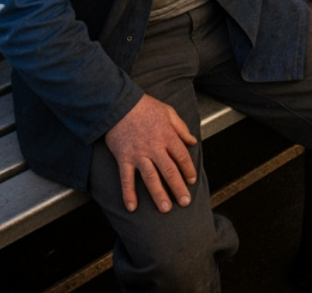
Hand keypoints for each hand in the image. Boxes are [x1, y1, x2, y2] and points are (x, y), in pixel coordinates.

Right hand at [103, 94, 197, 211]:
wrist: (118, 103)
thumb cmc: (144, 106)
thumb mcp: (168, 112)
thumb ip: (181, 128)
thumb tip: (193, 141)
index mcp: (167, 135)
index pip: (182, 157)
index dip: (188, 170)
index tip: (191, 180)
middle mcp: (155, 147)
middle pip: (169, 171)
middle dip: (178, 188)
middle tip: (185, 202)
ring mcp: (139, 154)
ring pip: (151, 178)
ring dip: (159, 194)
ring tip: (165, 209)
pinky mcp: (124, 157)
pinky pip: (126, 178)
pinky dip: (128, 193)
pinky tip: (132, 207)